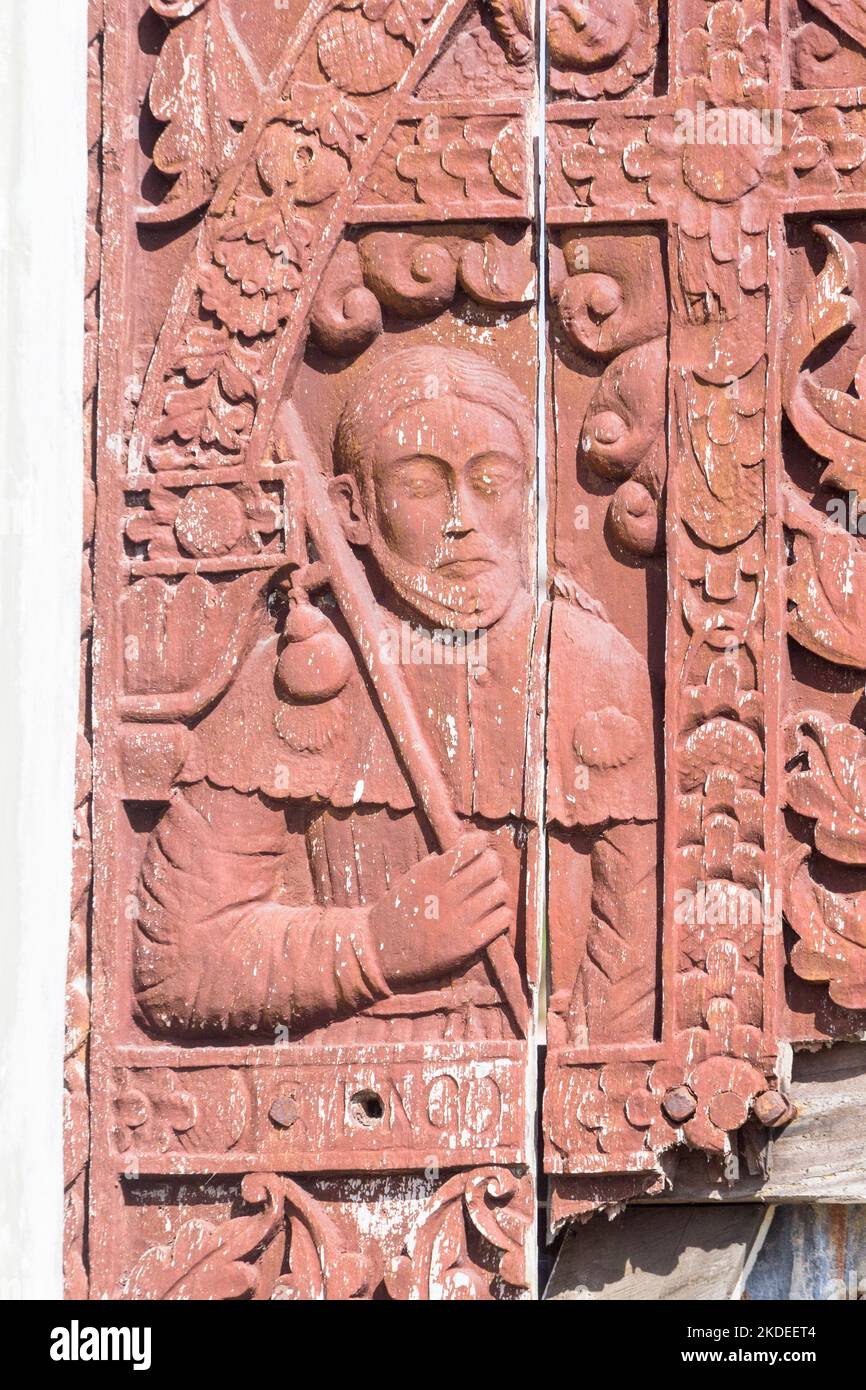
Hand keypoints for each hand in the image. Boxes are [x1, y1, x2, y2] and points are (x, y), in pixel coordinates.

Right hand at [370, 831, 510, 990]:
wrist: (380, 951)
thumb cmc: (399, 911)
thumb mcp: (411, 879)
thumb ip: (436, 864)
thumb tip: (463, 848)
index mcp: (432, 874)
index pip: (472, 845)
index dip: (480, 843)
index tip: (479, 847)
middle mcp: (447, 894)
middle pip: (491, 866)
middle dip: (493, 865)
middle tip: (488, 872)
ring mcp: (459, 920)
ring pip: (500, 892)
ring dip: (498, 891)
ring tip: (489, 896)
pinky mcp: (468, 944)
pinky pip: (502, 920)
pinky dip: (501, 915)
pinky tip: (491, 917)